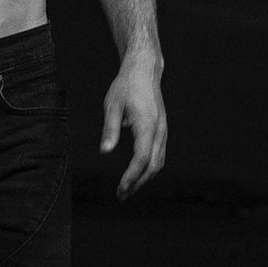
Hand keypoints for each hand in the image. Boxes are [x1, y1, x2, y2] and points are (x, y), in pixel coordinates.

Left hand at [100, 53, 166, 200]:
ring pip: (158, 162)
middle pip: (153, 165)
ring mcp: (163, 130)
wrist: (144, 71)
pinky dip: (149, 168)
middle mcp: (159, 130)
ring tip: (127, 189)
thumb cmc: (126, 86)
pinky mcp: (161, 129)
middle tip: (121, 195)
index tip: (120, 189)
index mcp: (147, 125)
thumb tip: (105, 151)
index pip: (141, 158)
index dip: (131, 176)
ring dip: (144, 178)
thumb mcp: (112, 105)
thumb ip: (110, 129)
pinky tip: (137, 173)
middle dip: (138, 183)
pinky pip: (159, 154)